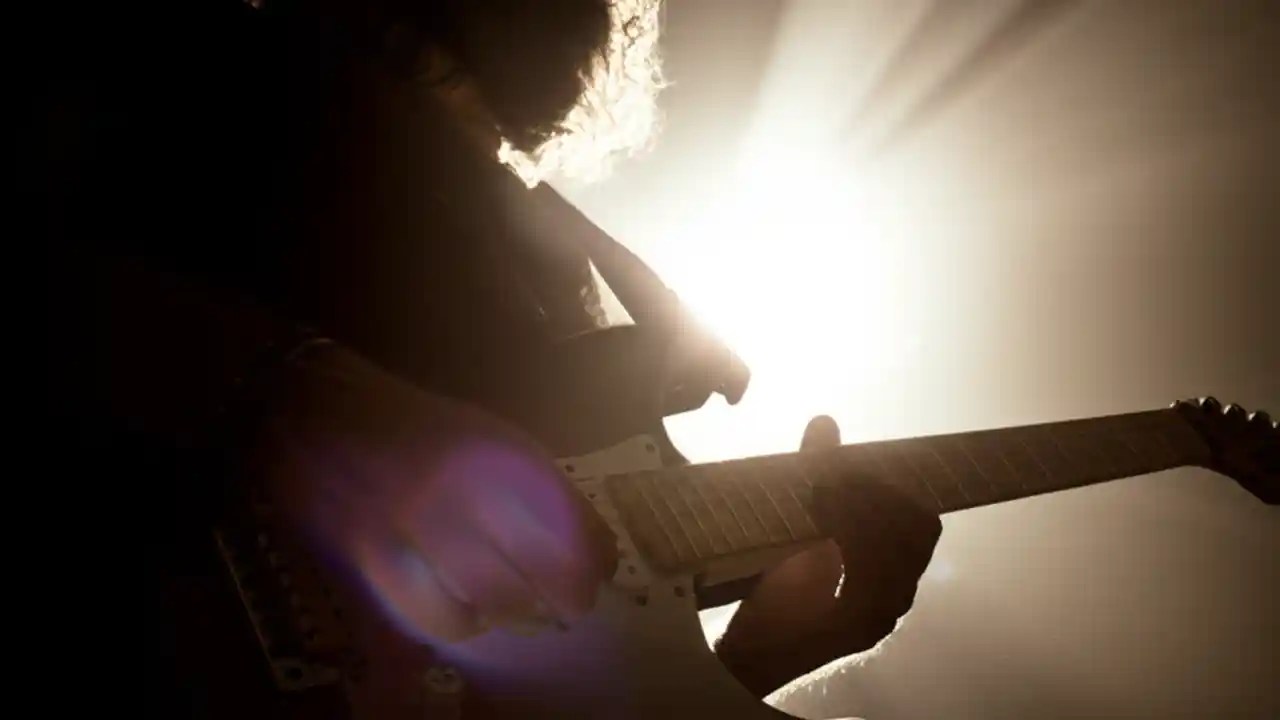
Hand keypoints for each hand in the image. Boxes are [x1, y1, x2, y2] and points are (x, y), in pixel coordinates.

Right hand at [252, 343, 616, 642]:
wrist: (318, 406)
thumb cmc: (415, 425)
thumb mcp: (489, 437)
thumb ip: (541, 489)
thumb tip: (596, 551)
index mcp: (494, 450)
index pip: (565, 517)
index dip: (592, 557)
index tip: (600, 575)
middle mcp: (455, 484)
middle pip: (528, 568)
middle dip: (558, 597)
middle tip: (566, 606)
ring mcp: (407, 520)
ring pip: (479, 598)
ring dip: (507, 612)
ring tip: (513, 606)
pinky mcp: (366, 551)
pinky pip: (424, 610)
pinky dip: (455, 621)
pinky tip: (462, 610)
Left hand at [715, 415, 941, 696]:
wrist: (754, 645)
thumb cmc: (783, 587)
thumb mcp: (801, 521)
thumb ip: (818, 475)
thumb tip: (824, 422)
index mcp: (894, 564)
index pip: (923, 519)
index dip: (898, 484)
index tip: (857, 462)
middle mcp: (901, 589)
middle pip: (918, 528)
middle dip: (878, 494)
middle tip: (832, 475)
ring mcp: (886, 612)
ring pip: (898, 548)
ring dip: (861, 511)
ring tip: (821, 492)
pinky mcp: (862, 629)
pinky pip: (874, 578)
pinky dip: (850, 539)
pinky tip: (821, 521)